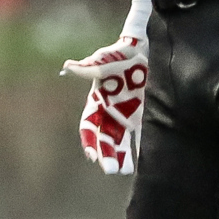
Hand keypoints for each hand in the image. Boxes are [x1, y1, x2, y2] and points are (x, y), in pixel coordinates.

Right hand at [62, 36, 147, 174]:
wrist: (150, 47)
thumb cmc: (126, 51)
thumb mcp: (111, 56)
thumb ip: (92, 65)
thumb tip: (67, 67)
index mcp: (98, 98)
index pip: (89, 124)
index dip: (89, 140)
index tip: (92, 155)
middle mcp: (110, 110)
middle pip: (104, 137)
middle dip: (106, 154)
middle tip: (110, 170)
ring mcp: (128, 114)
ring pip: (121, 141)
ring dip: (121, 157)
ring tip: (123, 171)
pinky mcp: (145, 115)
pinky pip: (142, 136)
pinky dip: (141, 149)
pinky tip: (145, 164)